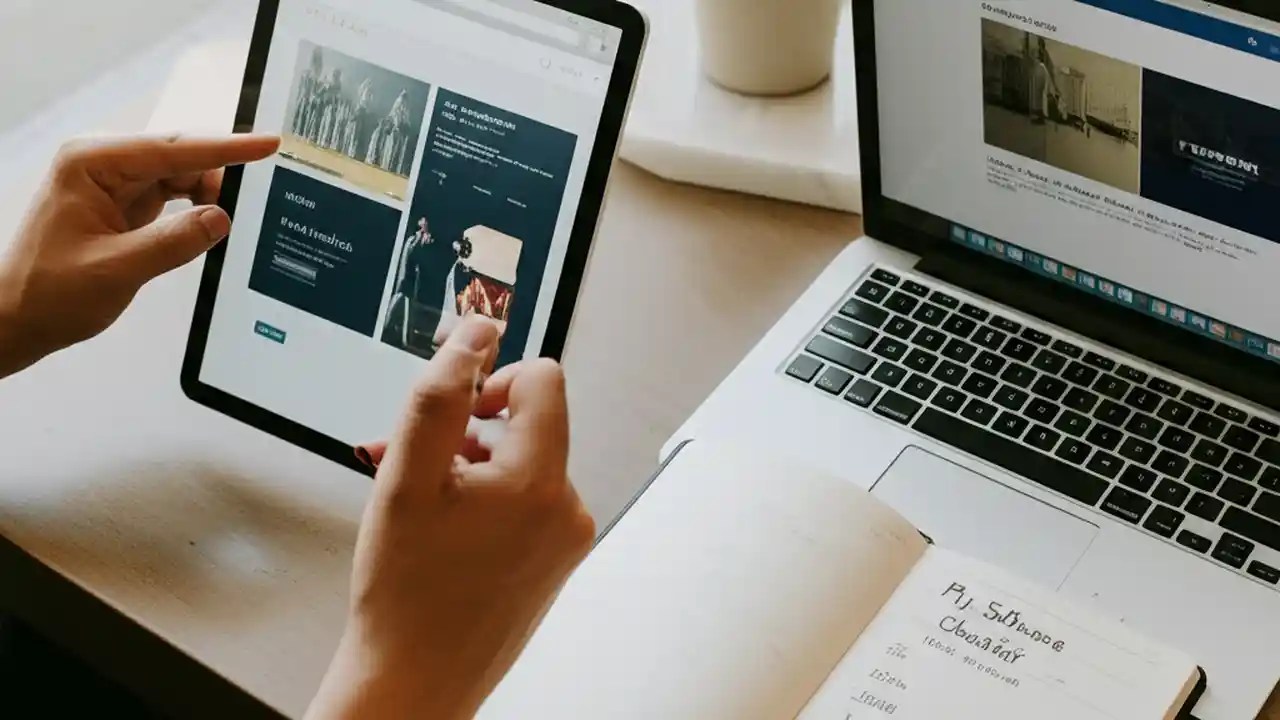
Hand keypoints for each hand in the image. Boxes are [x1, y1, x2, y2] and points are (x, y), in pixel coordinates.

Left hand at [0, 133, 278, 376]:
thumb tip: (219, 220)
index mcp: (90, 164)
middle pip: (180, 157)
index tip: (265, 145)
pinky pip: (171, 196)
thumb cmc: (46, 293)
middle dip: (217, 176)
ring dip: (206, 196)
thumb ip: (173, 243)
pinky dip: (194, 210)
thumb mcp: (117, 270)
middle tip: (251, 201)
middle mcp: (100, 164)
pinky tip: (208, 223)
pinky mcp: (123, 205)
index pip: (172, 148)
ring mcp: (113, 183)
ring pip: (180, 176)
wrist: (16, 318)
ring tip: (225, 223)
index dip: (225, 149)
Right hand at [308, 318, 594, 719]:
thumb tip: (476, 335)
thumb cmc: (406, 596)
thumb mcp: (406, 478)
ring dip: (464, 466)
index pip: (544, 379)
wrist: (413, 682)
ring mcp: (563, 539)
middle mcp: (566, 508)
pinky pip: (521, 503)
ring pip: (518, 465)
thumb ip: (441, 395)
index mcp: (540, 481)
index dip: (491, 379)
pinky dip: (479, 500)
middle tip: (410, 458)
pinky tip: (436, 524)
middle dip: (464, 429)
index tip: (453, 408)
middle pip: (526, 423)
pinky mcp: (551, 561)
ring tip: (413, 498)